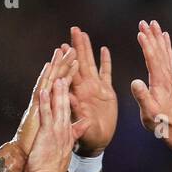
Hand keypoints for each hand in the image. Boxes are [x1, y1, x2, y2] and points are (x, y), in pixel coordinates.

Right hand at [15, 46, 78, 154]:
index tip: (78, 60)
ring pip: (47, 86)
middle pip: (55, 82)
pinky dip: (44, 89)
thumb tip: (84, 122)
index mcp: (52, 110)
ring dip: (53, 69)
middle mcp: (43, 106)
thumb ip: (74, 128)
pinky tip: (47, 76)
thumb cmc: (46, 156)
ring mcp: (38, 110)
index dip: (70, 74)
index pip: (62, 89)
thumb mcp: (64, 138)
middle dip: (63, 65)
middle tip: (71, 48)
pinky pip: (40, 102)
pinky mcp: (35, 118)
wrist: (35, 169)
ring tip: (59, 52)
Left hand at [25, 77, 87, 171]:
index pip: (68, 111)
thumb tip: (82, 128)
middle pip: (66, 105)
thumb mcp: (65, 152)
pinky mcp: (48, 133)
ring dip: (59, 90)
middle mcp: (64, 131)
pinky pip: (47, 114)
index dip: (70, 97)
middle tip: (69, 77)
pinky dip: (46, 101)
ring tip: (59, 75)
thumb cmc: (51, 171)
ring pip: (58, 106)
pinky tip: (45, 90)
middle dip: (68, 89)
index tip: (70, 83)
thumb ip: (73, 136)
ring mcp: (57, 131)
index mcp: (67, 135)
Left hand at [66, 26, 115, 155]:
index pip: (71, 73)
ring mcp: (95, 88)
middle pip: (80, 63)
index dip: (68, 59)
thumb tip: (66, 96)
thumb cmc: (85, 136)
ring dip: (87, 49)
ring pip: (91, 64)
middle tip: (73, 30)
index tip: (64, 46)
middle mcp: (85, 88)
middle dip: (76, 46)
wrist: (97, 141)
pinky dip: (105, 62)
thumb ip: (74, 109)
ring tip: (84, 34)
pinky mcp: (107, 92)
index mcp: (77, 95)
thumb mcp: (78, 123)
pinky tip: (104, 49)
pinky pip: (106, 74)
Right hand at [130, 19, 171, 140]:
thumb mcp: (148, 112)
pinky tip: (164, 37)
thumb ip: (142, 97)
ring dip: (158, 37)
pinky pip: (167, 56)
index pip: (152, 59)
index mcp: (159, 82)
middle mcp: (165, 75)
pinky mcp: (168, 77)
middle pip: (158, 51)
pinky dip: (165, 45)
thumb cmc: (159, 121)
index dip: (146, 45)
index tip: (140, 32)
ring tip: (153, 23)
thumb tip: (135, 82)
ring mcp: (168, 75)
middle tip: (144, 22)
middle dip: (151, 36)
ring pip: (163, 51)